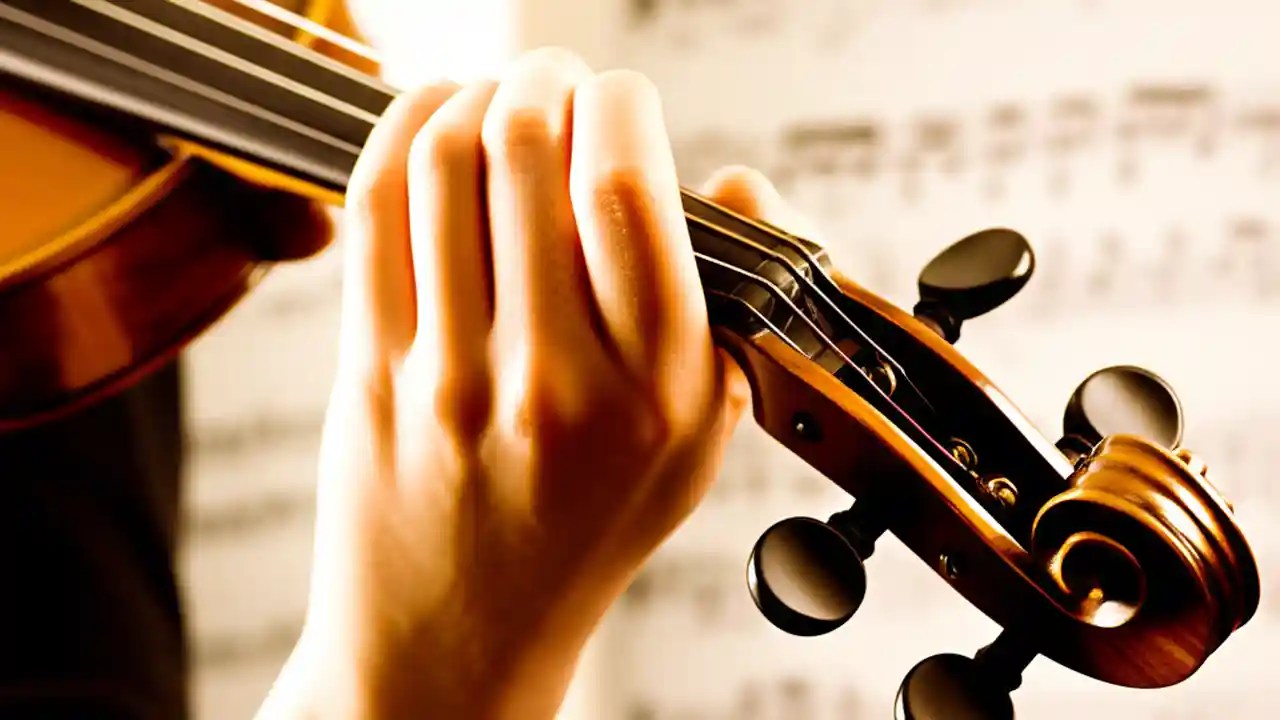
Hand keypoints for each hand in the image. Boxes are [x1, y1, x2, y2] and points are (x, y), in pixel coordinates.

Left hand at [261, 47, 811, 719]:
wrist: (461, 637)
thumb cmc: (584, 532)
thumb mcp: (698, 442)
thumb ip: (733, 310)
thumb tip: (735, 182)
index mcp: (656, 387)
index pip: (628, 185)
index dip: (620, 103)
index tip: (622, 102)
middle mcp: (555, 377)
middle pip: (529, 148)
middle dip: (546, 78)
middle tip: (557, 80)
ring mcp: (452, 375)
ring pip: (444, 162)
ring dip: (474, 95)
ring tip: (497, 99)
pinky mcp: (372, 372)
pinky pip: (375, 211)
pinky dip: (399, 132)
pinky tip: (430, 120)